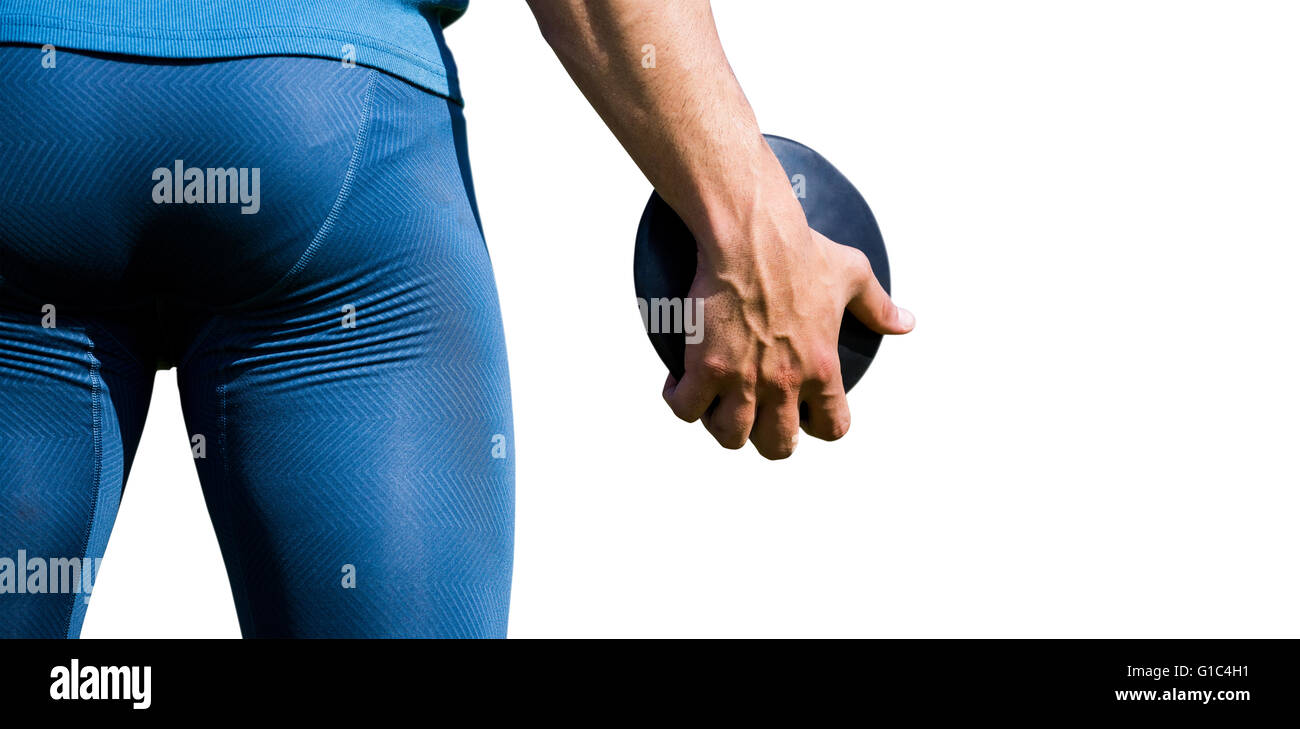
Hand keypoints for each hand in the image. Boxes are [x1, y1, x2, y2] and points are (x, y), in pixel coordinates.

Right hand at [662, 190, 913, 458]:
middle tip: (754, 417)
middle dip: (767, 439)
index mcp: (820, 368)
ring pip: (730, 437)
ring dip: (722, 426)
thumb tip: (905, 323)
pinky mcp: (704, 367)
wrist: (750, 234)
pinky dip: (680, 401)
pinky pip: (686, 409)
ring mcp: (742, 379)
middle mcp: (784, 382)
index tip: (805, 415)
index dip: (819, 427)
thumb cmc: (799, 249)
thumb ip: (878, 306)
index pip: (832, 427)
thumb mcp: (852, 275)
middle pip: (777, 446)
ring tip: (715, 404)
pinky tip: (680, 385)